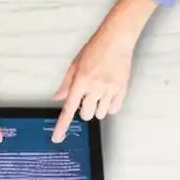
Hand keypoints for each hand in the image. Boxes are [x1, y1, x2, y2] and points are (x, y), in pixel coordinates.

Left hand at [52, 0, 156, 142]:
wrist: (116, 41)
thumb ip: (67, 84)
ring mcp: (110, 90)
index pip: (68, 109)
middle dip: (85, 109)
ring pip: (100, 114)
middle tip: (87, 97)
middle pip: (86, 114)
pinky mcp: (122, 91)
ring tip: (100, 93)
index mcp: (80, 81)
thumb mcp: (75, 64)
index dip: (62, 126)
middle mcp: (95, 87)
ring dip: (97, 108)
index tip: (57, 138)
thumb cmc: (95, 49)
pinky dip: (110, 106)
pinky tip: (109, 95)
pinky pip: (114, 109)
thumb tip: (58, 99)